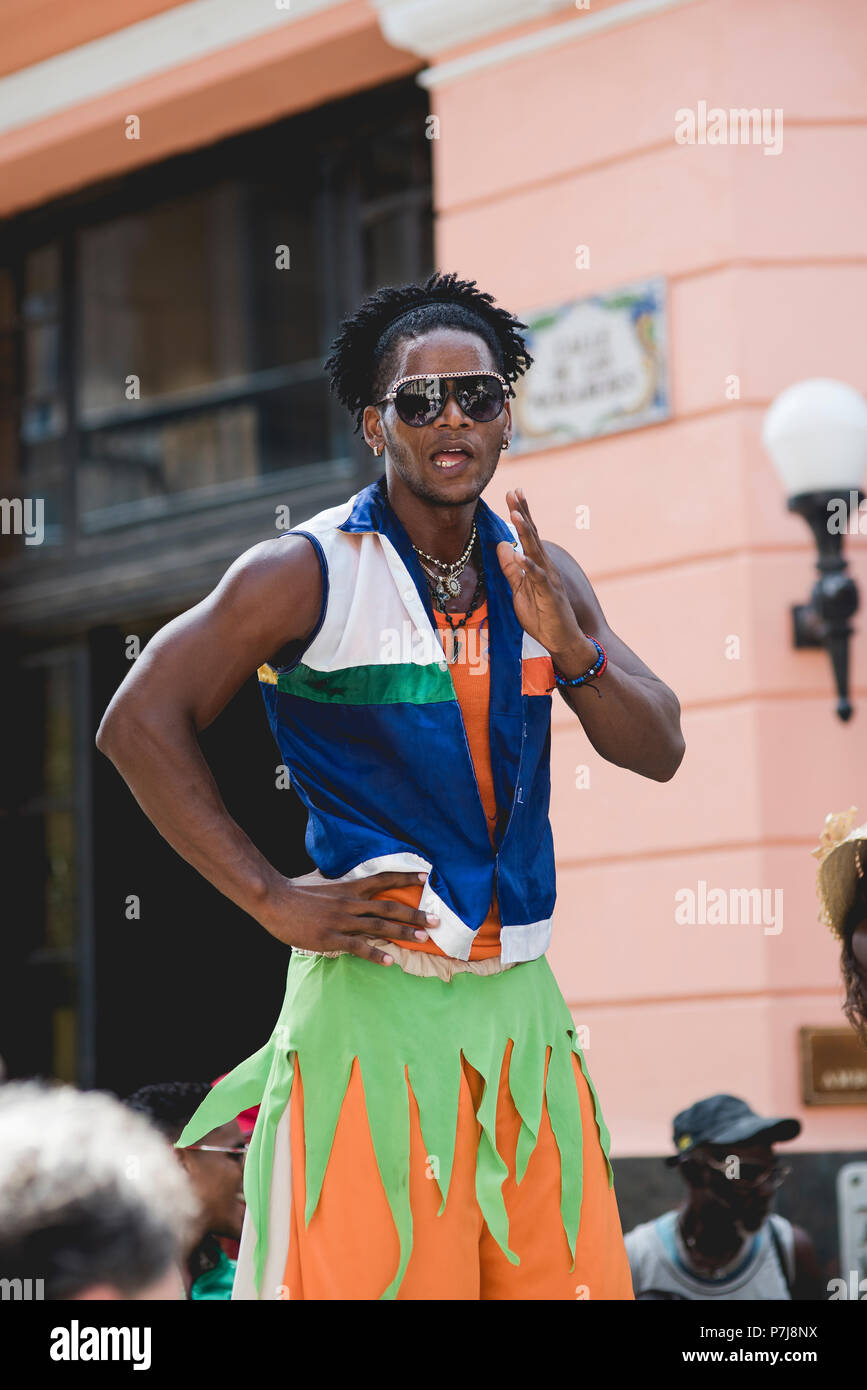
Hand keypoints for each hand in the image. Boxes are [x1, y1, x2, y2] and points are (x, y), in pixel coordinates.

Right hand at [258, 870, 437, 966]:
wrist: (275, 900)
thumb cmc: (297, 891)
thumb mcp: (323, 881)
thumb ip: (340, 882)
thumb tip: (348, 878)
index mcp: (350, 887)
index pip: (383, 879)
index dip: (405, 877)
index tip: (426, 877)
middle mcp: (351, 902)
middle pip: (389, 906)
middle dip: (415, 913)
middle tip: (436, 919)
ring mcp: (342, 921)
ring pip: (379, 926)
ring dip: (403, 932)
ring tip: (423, 937)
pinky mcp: (331, 937)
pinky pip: (358, 947)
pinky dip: (375, 953)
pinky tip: (389, 960)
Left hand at [496, 487, 593, 663]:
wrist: (561, 640)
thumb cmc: (542, 616)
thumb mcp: (519, 589)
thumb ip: (511, 569)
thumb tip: (502, 545)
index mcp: (538, 564)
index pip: (528, 535)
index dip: (521, 513)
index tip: (513, 492)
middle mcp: (545, 567)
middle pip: (533, 535)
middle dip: (523, 513)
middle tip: (513, 492)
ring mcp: (548, 580)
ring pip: (536, 551)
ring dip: (526, 532)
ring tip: (515, 514)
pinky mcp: (549, 595)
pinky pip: (538, 578)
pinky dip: (529, 566)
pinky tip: (521, 554)